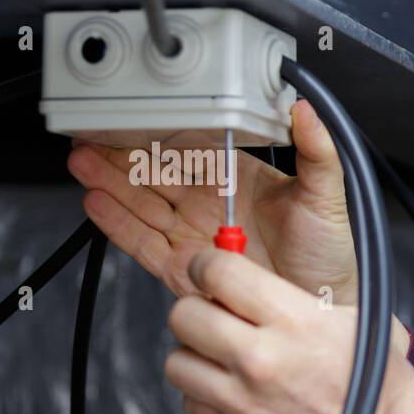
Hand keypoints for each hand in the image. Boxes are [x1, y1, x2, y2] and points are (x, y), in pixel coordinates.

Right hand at [67, 100, 358, 305]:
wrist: (323, 303)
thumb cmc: (329, 253)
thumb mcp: (326, 196)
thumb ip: (317, 151)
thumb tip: (305, 109)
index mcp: (239, 180)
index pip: (191, 151)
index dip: (161, 134)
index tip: (135, 117)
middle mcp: (211, 206)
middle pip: (157, 175)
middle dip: (122, 156)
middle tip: (92, 137)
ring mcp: (194, 236)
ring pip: (143, 205)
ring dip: (112, 185)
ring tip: (84, 164)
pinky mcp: (184, 269)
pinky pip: (144, 244)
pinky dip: (119, 225)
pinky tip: (98, 204)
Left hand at [165, 249, 413, 413]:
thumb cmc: (387, 393)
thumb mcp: (359, 320)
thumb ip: (305, 300)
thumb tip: (269, 284)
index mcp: (294, 321)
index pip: (217, 272)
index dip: (208, 266)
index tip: (212, 270)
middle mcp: (261, 359)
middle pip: (184, 315)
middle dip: (199, 309)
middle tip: (217, 314)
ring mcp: (244, 400)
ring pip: (178, 362)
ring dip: (197, 356)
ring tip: (224, 358)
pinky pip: (193, 405)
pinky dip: (206, 396)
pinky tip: (234, 392)